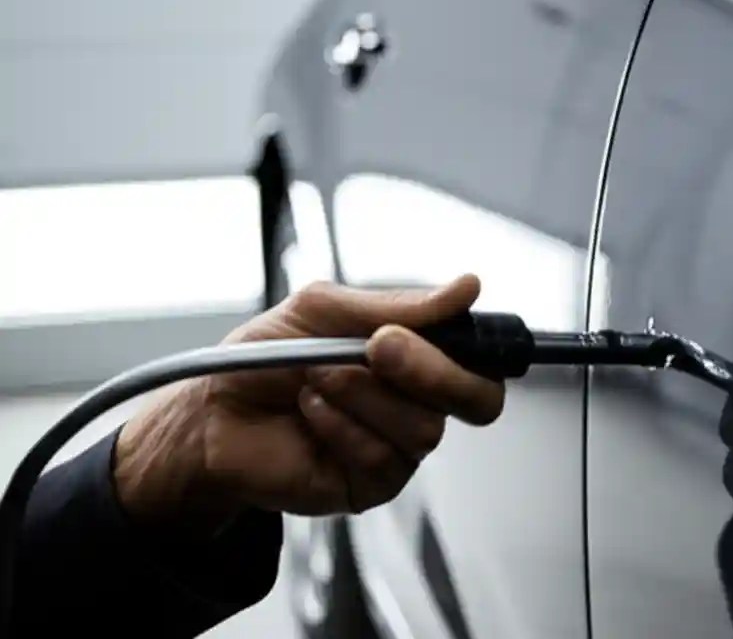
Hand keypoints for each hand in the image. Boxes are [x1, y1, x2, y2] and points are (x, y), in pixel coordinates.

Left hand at [113, 275, 504, 533]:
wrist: (212, 410)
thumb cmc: (267, 358)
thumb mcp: (325, 309)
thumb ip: (400, 304)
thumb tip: (467, 287)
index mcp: (420, 356)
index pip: (481, 359)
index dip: (470, 348)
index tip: (425, 324)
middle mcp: (419, 403)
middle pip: (477, 399)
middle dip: (429, 370)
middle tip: (376, 349)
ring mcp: (400, 446)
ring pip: (424, 427)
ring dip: (361, 394)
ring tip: (314, 379)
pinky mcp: (373, 484)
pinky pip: (381, 457)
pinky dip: (339, 427)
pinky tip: (309, 414)